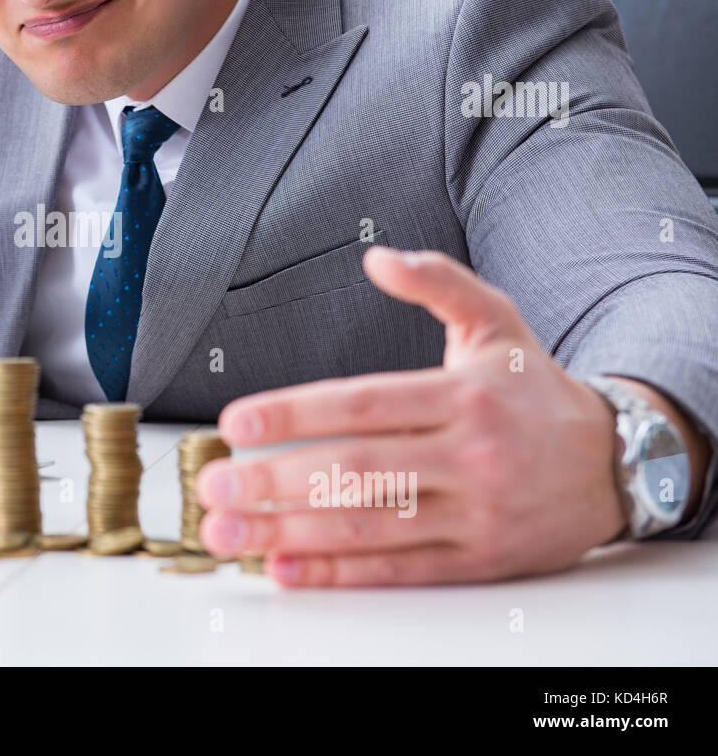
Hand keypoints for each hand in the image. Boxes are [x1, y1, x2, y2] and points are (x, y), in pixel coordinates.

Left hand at [197, 246, 625, 586]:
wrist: (616, 462)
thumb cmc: (534, 389)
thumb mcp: (496, 319)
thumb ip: (438, 282)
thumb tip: (377, 256)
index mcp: (464, 393)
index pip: (363, 403)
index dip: (295, 414)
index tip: (236, 423)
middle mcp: (470, 454)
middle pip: (356, 472)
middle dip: (274, 481)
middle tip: (212, 487)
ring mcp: (476, 514)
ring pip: (369, 526)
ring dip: (288, 532)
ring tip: (227, 533)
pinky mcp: (480, 561)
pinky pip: (399, 569)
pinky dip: (338, 572)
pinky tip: (285, 568)